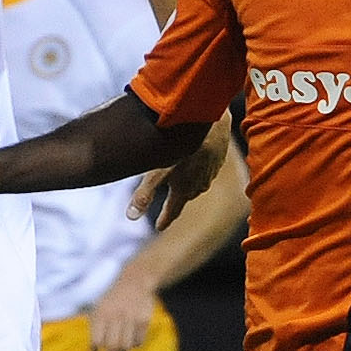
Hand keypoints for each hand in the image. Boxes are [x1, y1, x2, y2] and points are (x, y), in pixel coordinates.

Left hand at [88, 269, 154, 350]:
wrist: (135, 281)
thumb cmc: (112, 299)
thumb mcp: (98, 306)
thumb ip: (94, 326)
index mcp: (102, 313)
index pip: (97, 340)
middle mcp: (116, 316)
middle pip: (112, 346)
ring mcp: (131, 318)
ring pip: (126, 346)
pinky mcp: (144, 321)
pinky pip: (139, 342)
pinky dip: (134, 345)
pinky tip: (131, 340)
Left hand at [128, 114, 230, 232]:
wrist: (209, 124)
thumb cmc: (181, 148)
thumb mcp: (157, 172)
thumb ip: (144, 194)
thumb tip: (131, 216)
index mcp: (184, 191)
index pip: (173, 211)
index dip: (165, 219)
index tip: (159, 227)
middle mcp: (200, 184)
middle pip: (186, 195)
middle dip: (177, 198)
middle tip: (170, 202)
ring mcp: (212, 170)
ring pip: (198, 181)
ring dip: (189, 181)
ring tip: (181, 177)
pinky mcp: (218, 155)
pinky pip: (207, 166)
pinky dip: (199, 166)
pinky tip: (195, 157)